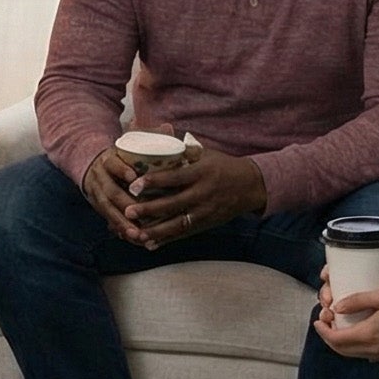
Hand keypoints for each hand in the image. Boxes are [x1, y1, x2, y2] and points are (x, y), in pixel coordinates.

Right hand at [80, 147, 150, 244]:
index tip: (133, 176)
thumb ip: (153, 156)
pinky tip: (134, 239)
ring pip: (108, 209)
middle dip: (126, 204)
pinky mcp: (98, 207)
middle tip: (140, 214)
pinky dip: (122, 230)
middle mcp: (100, 177)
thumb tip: (190, 152)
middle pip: (111, 191)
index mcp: (109, 161)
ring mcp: (96, 193)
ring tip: (138, 235)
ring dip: (122, 223)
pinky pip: (108, 220)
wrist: (94, 169)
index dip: (121, 170)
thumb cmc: (122, 161)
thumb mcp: (129, 154)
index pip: (113, 163)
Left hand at [121, 145, 266, 247]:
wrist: (250, 186)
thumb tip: (160, 133)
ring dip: (156, 230)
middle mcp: (203, 194)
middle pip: (173, 204)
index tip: (135, 185)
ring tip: (135, 233)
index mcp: (201, 173)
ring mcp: (205, 211)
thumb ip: (184, 149)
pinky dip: (167, 240)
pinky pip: (184, 234)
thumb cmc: (222, 166)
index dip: (154, 182)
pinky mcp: (206, 224)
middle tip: (128, 211)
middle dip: (150, 209)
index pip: (175, 178)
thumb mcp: (206, 154)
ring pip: (177, 223)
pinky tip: (150, 244)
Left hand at [314, 277, 378, 360]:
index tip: (318, 320)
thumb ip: (357, 301)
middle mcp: (374, 350)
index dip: (322, 331)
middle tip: (326, 322)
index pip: (336, 340)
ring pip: (354, 353)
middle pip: (342, 350)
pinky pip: (368, 354)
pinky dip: (357, 345)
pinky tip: (359, 332)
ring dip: (343, 342)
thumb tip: (337, 307)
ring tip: (340, 326)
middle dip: (329, 337)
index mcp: (369, 335)